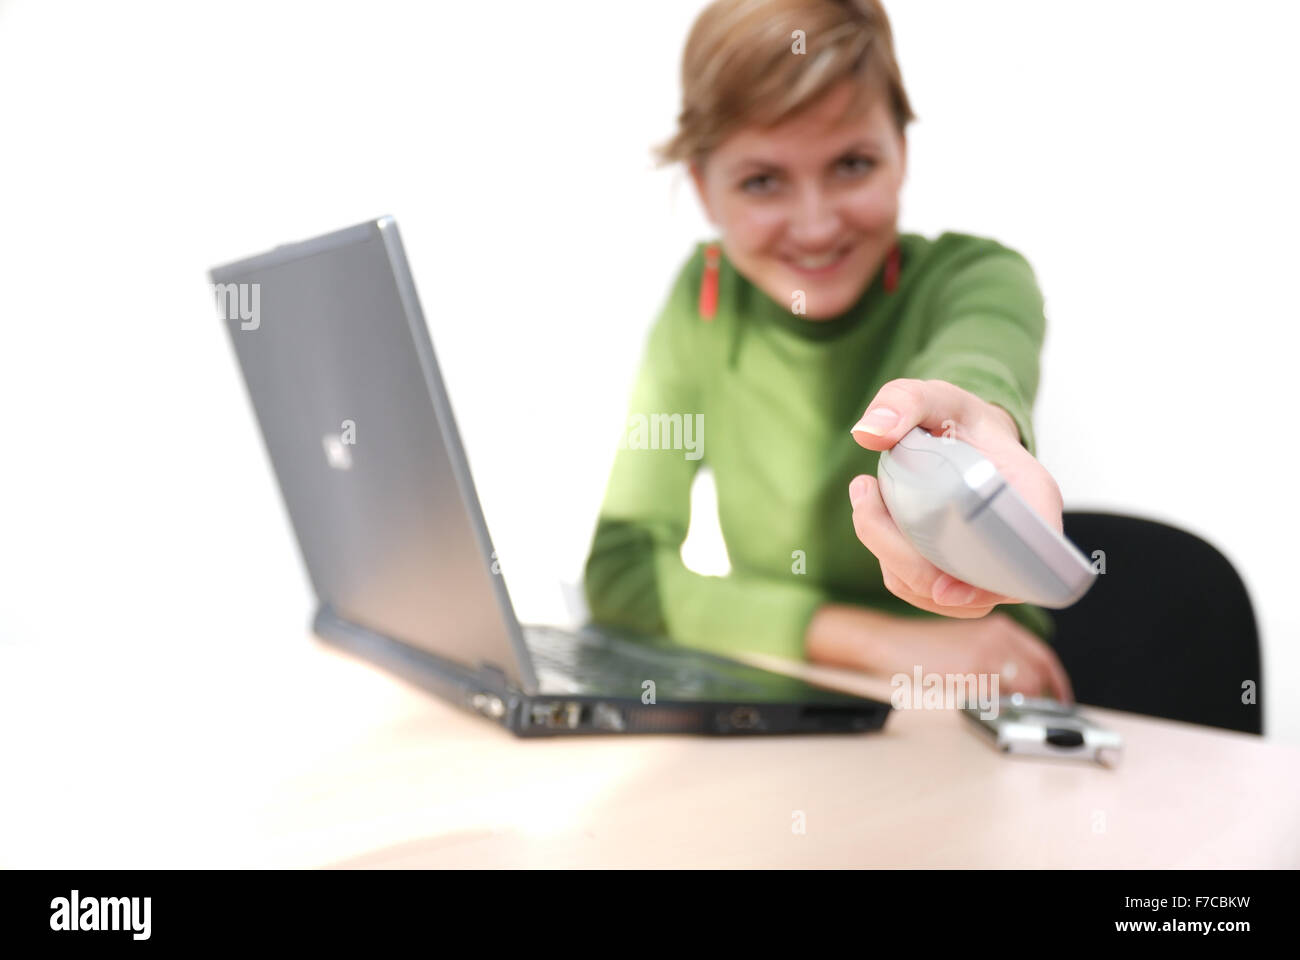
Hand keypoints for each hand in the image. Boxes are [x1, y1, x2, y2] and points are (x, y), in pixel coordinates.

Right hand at [806, 603, 1073, 702]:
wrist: (891, 643)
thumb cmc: (923, 646)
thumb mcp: (968, 640)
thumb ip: (997, 655)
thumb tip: (1023, 687)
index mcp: (1000, 625)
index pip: (1043, 656)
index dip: (1055, 682)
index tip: (1058, 700)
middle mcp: (998, 634)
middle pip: (1038, 673)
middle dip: (1041, 699)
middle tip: (1037, 716)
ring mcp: (986, 652)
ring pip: (1025, 686)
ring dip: (1022, 706)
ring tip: (1008, 715)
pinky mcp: (972, 670)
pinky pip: (1002, 697)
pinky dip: (1002, 709)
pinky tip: (990, 711)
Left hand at [847, 378, 1063, 617]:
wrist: (960, 432)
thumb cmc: (957, 418)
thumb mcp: (933, 396)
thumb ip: (904, 401)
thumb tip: (869, 433)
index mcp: (1031, 497)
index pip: (1029, 560)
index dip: (989, 586)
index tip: (942, 587)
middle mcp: (1017, 539)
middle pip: (971, 587)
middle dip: (905, 558)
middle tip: (866, 500)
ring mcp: (989, 563)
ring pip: (940, 593)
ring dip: (890, 558)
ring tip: (867, 499)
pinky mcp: (960, 573)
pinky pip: (923, 588)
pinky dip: (892, 564)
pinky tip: (878, 521)